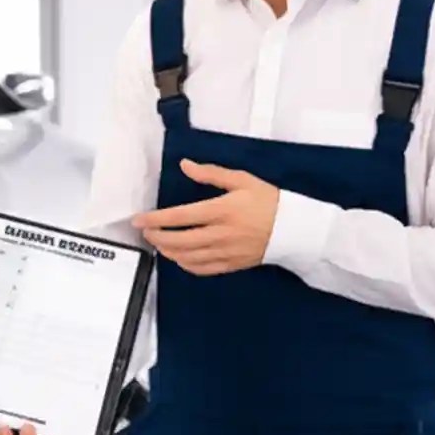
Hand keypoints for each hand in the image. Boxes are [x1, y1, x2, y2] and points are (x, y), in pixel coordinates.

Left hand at [131, 159, 279, 275]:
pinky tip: (179, 258)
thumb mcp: (242, 180)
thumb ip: (210, 174)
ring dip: (168, 251)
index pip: (180, 216)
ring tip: (158, 243)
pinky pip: (203, 269)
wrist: (295, 229)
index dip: (156, 219)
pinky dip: (186, 265)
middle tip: (145, 232)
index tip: (139, 219)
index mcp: (221, 210)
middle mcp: (221, 234)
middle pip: (179, 240)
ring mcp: (226, 252)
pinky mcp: (232, 265)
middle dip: (157, 237)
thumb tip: (185, 165)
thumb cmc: (268, 200)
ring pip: (188, 257)